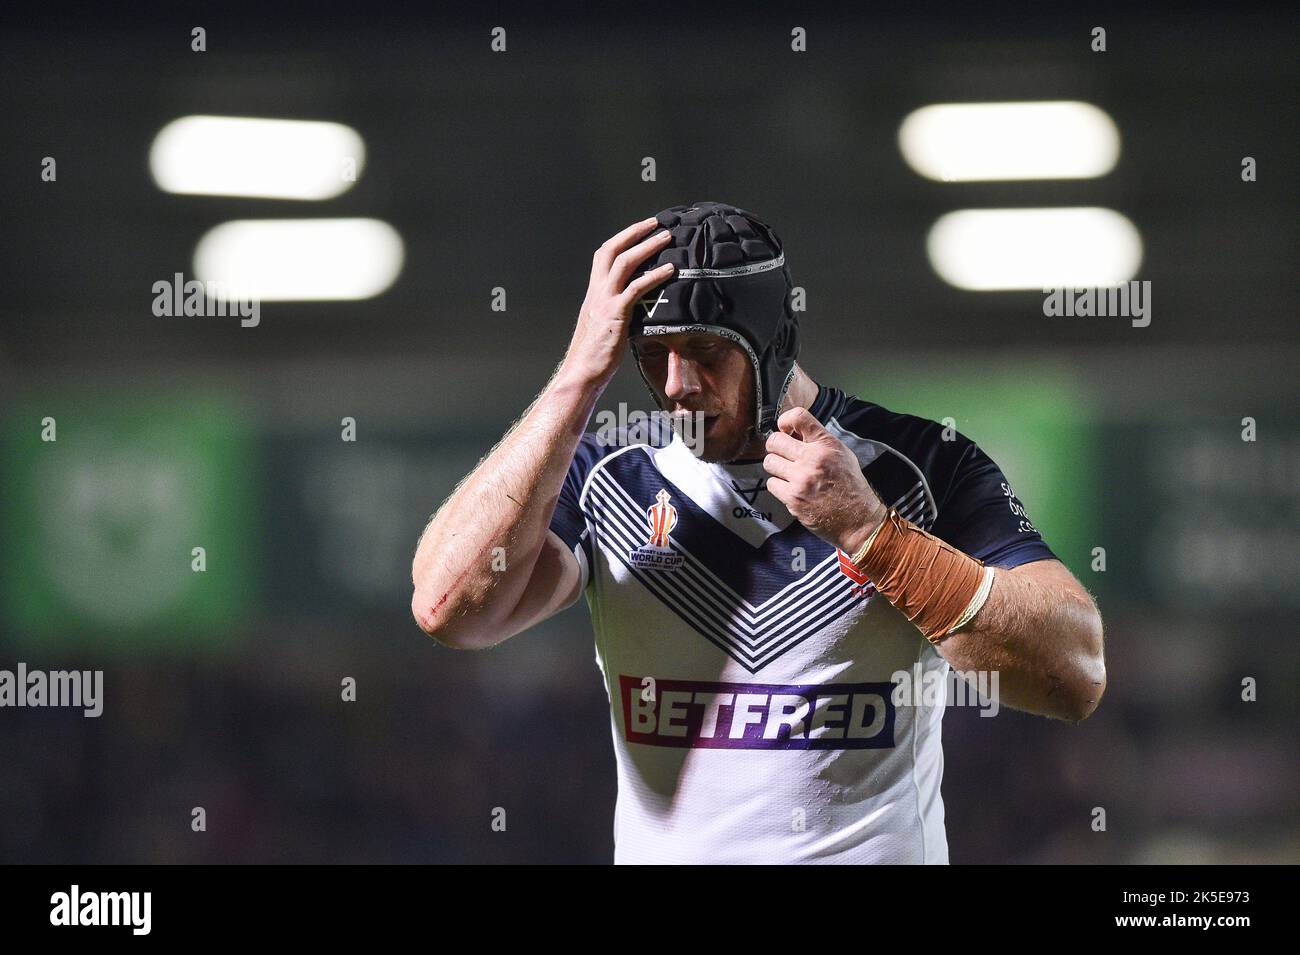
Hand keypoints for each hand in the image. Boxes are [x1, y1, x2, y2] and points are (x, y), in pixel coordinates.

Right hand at [560, 217, 675, 387]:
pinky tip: (670, 270)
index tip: (639, 229)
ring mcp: (604, 301)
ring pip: (624, 262)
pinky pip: (636, 288)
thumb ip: (617, 312)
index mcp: (593, 293)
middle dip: (633, 232)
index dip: (622, 239)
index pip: (603, 256)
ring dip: (647, 246)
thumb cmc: (594, 356)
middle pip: (611, 250)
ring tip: (667, 237)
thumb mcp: (604, 326)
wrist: (581, 373)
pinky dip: (654, 275)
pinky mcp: (615, 314)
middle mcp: (596, 292)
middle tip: (655, 223)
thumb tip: (636, 308)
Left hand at [762, 407, 887, 553]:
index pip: (798, 416)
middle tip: (782, 455)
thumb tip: (793, 432)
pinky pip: (772, 484)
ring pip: (769, 462)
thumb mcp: (842, 454)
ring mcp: (802, 479)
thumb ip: (819, 442)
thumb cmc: (851, 487)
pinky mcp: (793, 498)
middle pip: (774, 441)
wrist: (858, 520)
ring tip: (788, 474)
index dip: (785, 420)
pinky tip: (792, 489)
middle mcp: (813, 458)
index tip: (785, 429)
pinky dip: (779, 486)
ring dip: (776, 468)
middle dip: (776, 447)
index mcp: (827, 444)